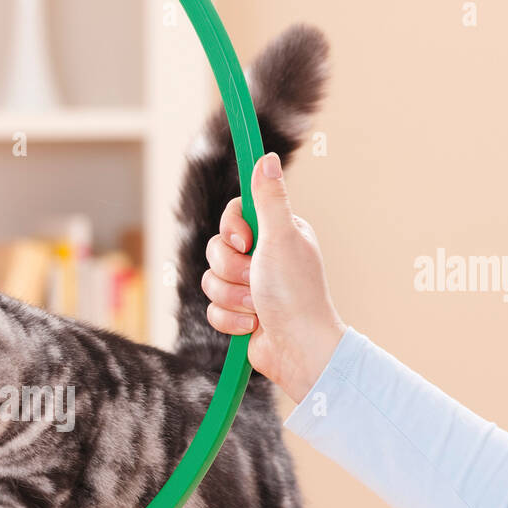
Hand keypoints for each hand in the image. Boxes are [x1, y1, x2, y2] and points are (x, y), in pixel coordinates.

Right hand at [202, 152, 345, 401]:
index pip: (233, 216)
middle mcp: (262, 257)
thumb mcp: (282, 237)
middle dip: (231, 270)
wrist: (297, 349)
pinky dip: (229, 320)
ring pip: (210, 280)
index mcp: (276, 234)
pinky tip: (251, 326)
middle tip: (255, 281)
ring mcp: (248, 287)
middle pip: (216, 249)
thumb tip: (265, 158)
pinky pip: (211, 309)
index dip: (231, 230)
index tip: (244, 241)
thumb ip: (269, 199)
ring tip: (257, 308)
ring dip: (231, 298)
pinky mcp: (237, 314)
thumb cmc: (295, 293)